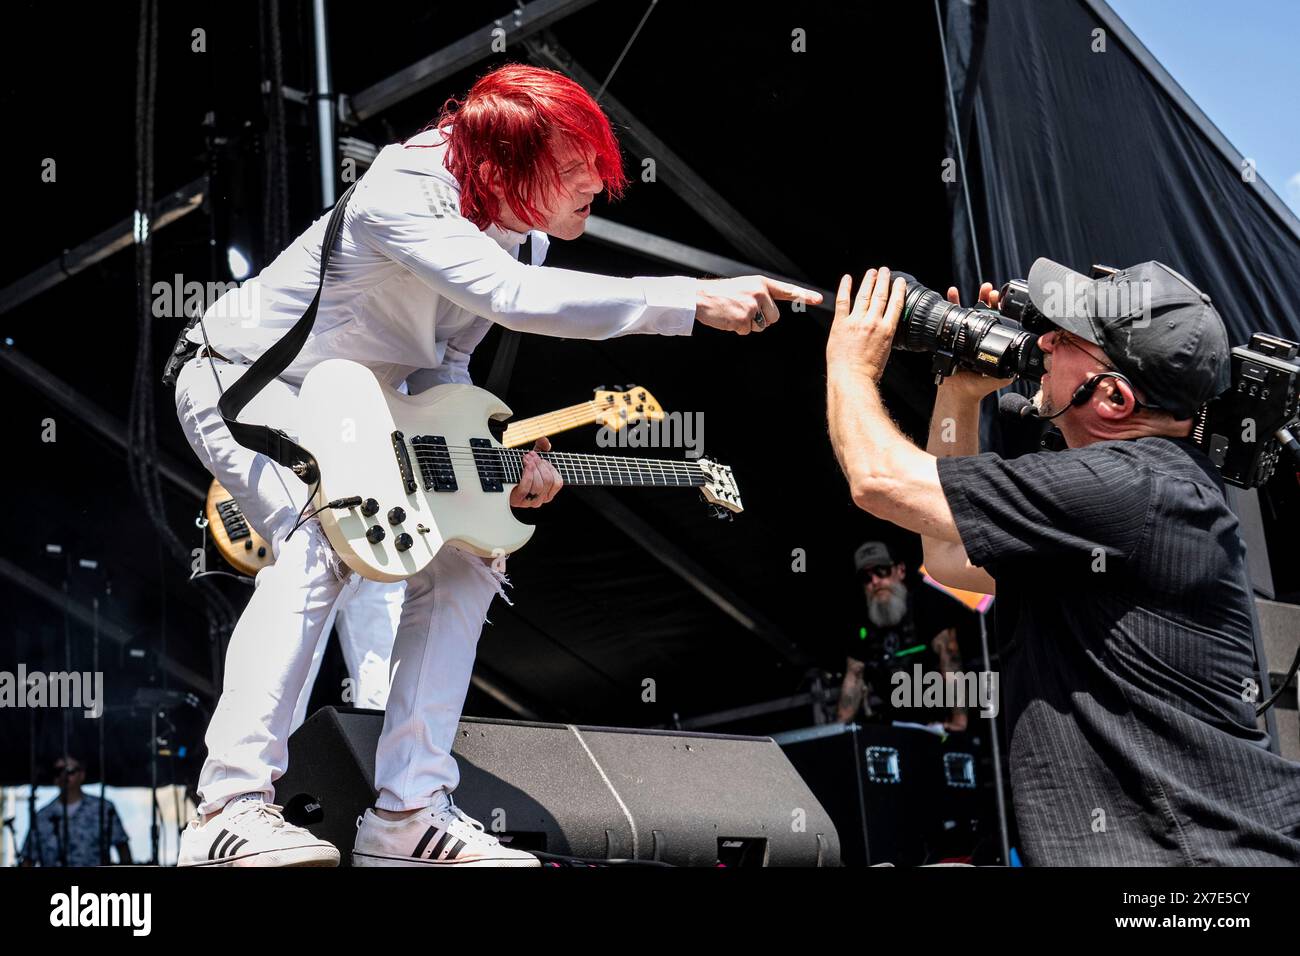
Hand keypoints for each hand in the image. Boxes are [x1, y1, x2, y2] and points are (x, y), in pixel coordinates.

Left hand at [509, 436, 561, 507]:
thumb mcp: (534, 456)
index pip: (557, 482)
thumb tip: (545, 442)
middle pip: (548, 481)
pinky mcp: (518, 501)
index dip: (551, 468)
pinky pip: (526, 488)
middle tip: (531, 455)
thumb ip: (541, 446)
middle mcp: (541, 499)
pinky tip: (525, 466)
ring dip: (533, 469)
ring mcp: (530, 502)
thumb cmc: (521, 468)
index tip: (542, 458)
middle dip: (540, 466)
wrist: (503, 476)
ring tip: (526, 459)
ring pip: (538, 486)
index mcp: (549, 492)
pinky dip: (527, 475)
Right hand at [695, 276, 822, 334]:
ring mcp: (752, 306)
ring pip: (762, 326)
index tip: (819, 299)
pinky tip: (729, 318)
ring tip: (734, 312)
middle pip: (774, 317)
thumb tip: (772, 314)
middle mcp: (760, 292)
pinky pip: (748, 331)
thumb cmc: (723, 293)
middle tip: (743, 310)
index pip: (787, 290)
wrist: (701, 296)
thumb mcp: (745, 287)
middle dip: (761, 319)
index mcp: (762, 283)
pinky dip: (738, 329)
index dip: (804, 295)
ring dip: (749, 324)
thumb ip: (761, 296)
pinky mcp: (743, 318)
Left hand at [826, 266, 906, 379]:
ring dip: (868, 281)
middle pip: (880, 296)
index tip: (899, 282)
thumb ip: (885, 337)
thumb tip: (884, 330)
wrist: (852, 379)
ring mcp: (856, 322)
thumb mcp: (886, 353)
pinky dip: (845, 288)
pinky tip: (847, 278)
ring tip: (872, 272)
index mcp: (887, 331)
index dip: (898, 290)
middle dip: (884, 281)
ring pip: (864, 295)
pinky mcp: (840, 324)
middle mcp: (873, 323)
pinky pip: (843, 301)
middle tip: (885, 271)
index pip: (895, 305)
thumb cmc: (868, 372)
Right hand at [938, 282, 1014, 399]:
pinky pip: (950, 317)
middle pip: (985, 312)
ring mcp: (964, 334)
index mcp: (992, 341)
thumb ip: (1010, 373)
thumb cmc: (978, 387)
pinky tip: (953, 293)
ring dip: (974, 297)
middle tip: (991, 292)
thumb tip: (1021, 367)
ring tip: (979, 289)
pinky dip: (951, 303)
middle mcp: (979, 335)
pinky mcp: (950, 335)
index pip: (999, 320)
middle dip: (989, 299)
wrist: (959, 393)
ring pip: (970, 311)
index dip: (1001, 309)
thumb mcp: (1000, 378)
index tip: (1002, 301)